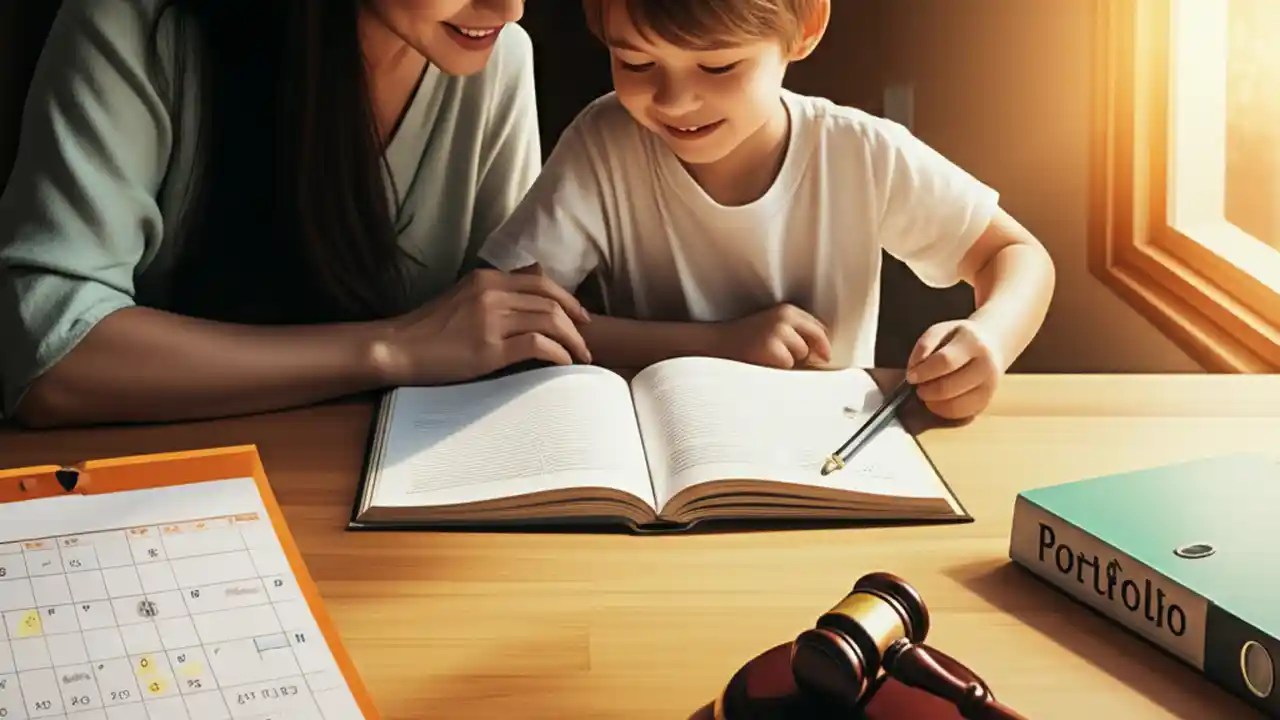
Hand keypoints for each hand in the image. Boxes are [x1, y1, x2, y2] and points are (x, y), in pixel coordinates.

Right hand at [371, 267, 591, 385]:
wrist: (398, 348)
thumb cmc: (429, 330)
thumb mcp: (463, 297)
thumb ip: (495, 293)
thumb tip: (531, 293)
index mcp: (487, 278)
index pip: (540, 281)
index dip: (567, 298)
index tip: (580, 316)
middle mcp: (493, 293)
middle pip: (551, 300)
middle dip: (576, 321)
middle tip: (586, 339)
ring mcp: (492, 320)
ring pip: (550, 321)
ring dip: (572, 341)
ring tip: (579, 357)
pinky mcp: (490, 348)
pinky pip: (538, 345)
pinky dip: (558, 354)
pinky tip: (562, 364)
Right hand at [716, 303, 832, 368]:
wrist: (717, 345)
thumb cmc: (746, 341)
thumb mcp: (772, 327)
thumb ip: (796, 333)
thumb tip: (821, 354)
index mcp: (787, 310)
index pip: (818, 326)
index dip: (822, 342)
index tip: (824, 355)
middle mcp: (785, 317)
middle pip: (817, 339)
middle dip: (811, 352)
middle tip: (798, 360)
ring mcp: (779, 332)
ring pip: (803, 354)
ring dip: (791, 361)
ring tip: (769, 358)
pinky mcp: (772, 350)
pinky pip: (789, 366)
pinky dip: (779, 370)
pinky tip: (763, 364)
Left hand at [906, 320, 1003, 419]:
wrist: (994, 343)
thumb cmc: (961, 338)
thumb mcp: (941, 330)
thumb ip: (924, 346)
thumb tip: (913, 370)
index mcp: (972, 342)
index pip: (945, 361)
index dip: (924, 372)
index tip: (911, 376)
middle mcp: (986, 365)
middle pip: (949, 387)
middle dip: (927, 391)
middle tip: (919, 388)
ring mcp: (990, 386)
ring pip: (956, 405)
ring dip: (934, 404)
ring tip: (927, 394)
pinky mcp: (987, 400)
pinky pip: (962, 414)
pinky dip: (944, 411)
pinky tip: (937, 402)